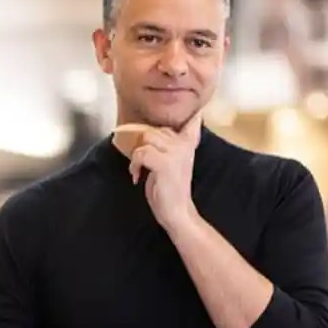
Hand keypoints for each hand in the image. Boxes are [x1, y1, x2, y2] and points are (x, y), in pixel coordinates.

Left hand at [112, 112, 203, 231]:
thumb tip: (148, 132)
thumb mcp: (172, 161)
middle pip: (154, 130)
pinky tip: (138, 176)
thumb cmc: (170, 188)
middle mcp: (185, 144)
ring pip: (146, 138)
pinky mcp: (165, 163)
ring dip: (137, 155)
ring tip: (139, 169)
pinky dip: (134, 165)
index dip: (189, 116)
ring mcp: (176, 152)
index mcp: (188, 143)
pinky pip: (141, 153)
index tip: (192, 115)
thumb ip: (166, 145)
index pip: (192, 120)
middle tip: (142, 162)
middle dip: (142, 145)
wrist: (177, 211)